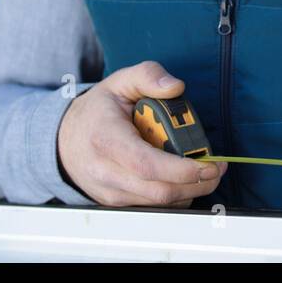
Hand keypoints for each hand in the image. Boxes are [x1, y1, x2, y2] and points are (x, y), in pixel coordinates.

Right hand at [57, 60, 226, 206]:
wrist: (64, 140)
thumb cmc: (96, 111)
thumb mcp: (119, 82)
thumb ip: (148, 76)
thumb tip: (176, 87)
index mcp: (106, 139)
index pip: (147, 164)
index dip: (182, 169)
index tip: (210, 163)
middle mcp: (105, 172)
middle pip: (158, 191)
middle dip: (196, 183)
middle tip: (217, 167)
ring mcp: (109, 192)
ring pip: (159, 203)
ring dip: (190, 191)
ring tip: (206, 171)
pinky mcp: (115, 203)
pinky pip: (152, 206)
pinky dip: (174, 196)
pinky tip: (184, 179)